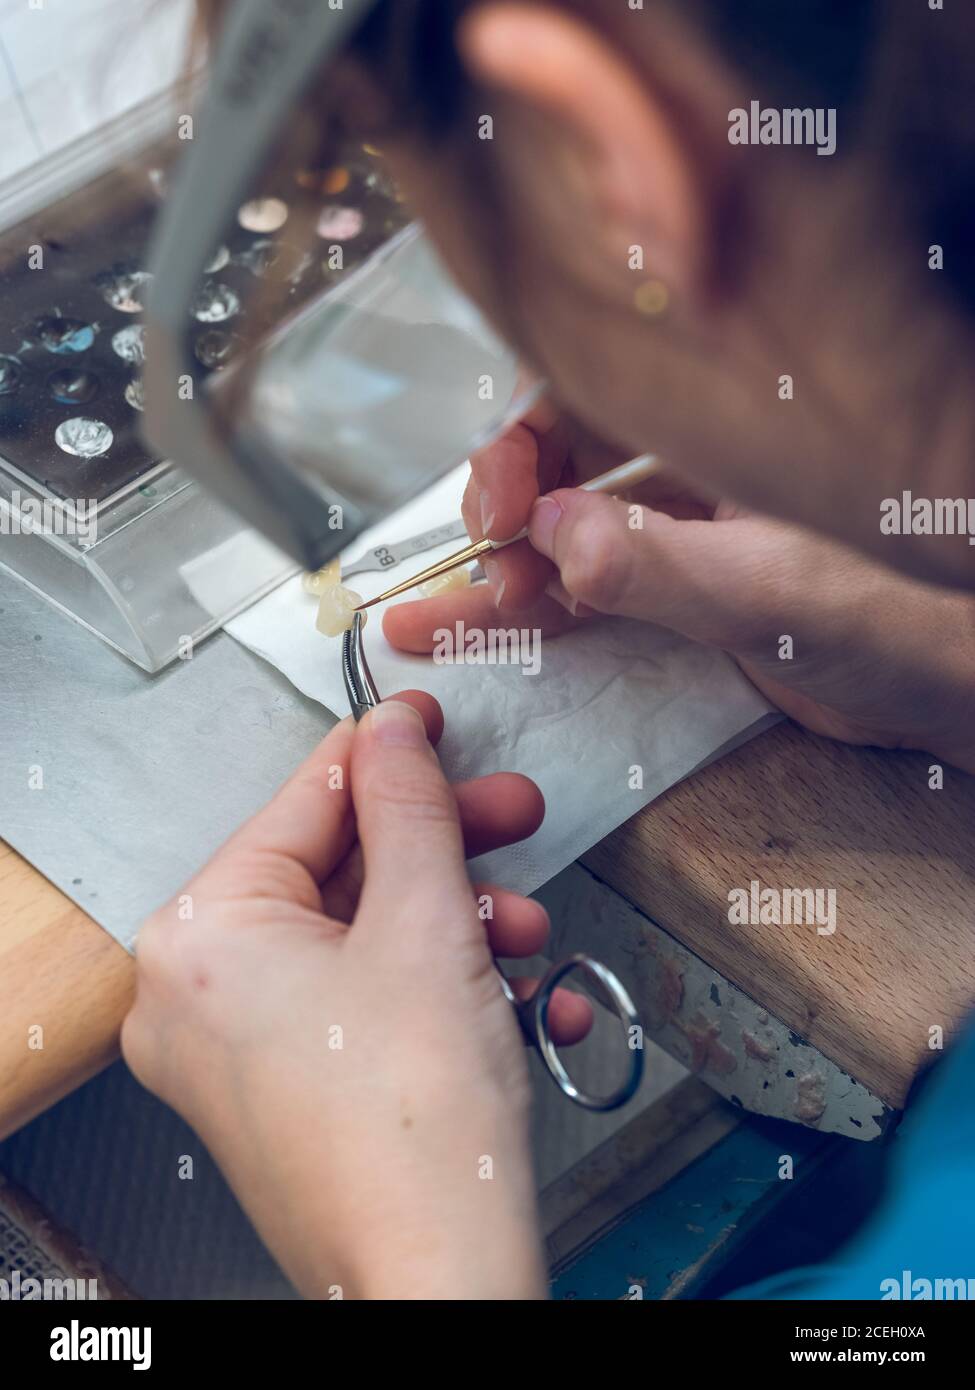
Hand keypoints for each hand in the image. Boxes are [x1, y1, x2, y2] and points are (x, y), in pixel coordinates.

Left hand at [122, 692, 587, 1299]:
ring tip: (528, 933)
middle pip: (339, 875)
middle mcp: (199, 998)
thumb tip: (394, 732)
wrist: (445, 1284)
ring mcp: (241, 1053)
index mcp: (200, 943)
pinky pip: (366, 1003)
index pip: (302, 805)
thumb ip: (409, 807)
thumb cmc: (414, 1133)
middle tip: (508, 814)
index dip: (384, 755)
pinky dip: (441, 988)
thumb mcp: (425, 923)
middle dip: (443, 853)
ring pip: (363, 940)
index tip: (431, 722)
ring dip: (458, 925)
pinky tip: (519, 995)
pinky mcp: (292, 1091)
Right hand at [385, 424, 974, 773]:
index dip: (529, 444)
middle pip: (567, 459)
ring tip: (440, 614)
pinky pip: (593, 589)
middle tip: (477, 563)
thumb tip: (552, 533)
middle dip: (507, 511)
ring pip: (570, 531)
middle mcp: (700, 463)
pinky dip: (538, 609)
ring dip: (505, 570)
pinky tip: (481, 625)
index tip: (500, 510)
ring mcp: (688, 528)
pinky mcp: (684, 589)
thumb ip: (658, 563)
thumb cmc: (900, 621)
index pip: (595, 396)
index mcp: (726, 426)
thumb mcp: (770, 590)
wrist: (943, 693)